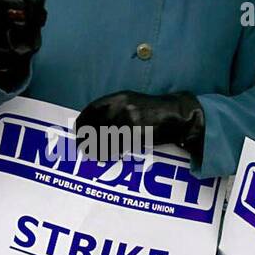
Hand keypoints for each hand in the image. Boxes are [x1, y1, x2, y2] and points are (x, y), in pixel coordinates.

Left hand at [75, 91, 204, 160]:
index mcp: (119, 97)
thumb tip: (96, 124)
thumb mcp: (133, 103)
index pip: (93, 108)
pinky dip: (110, 152)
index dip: (82, 121)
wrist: (176, 115)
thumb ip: (115, 109)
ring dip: (96, 148)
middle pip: (96, 124)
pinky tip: (108, 156)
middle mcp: (121, 106)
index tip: (77, 131)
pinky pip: (117, 145)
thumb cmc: (155, 111)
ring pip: (104, 137)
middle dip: (86, 138)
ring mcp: (128, 119)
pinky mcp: (135, 132)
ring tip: (92, 155)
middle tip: (81, 147)